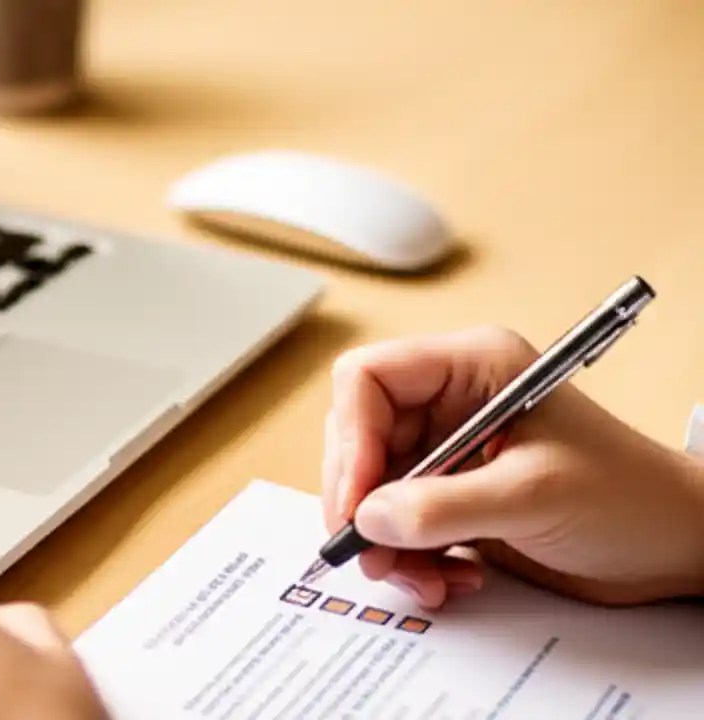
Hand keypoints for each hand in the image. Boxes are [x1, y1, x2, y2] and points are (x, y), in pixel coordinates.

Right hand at [322, 325, 703, 608]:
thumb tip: (370, 517)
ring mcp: (450, 449)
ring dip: (387, 542)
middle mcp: (452, 401)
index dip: (352, 438)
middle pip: (360, 437)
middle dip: (363, 501)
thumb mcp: (533, 497)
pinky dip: (410, 558)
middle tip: (371, 551)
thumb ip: (444, 506)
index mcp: (472, 367)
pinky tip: (448, 577)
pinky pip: (398, 523)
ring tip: (419, 578)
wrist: (673, 547)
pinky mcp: (452, 494)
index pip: (370, 379)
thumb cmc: (630, 497)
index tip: (358, 500)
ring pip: (373, 489)